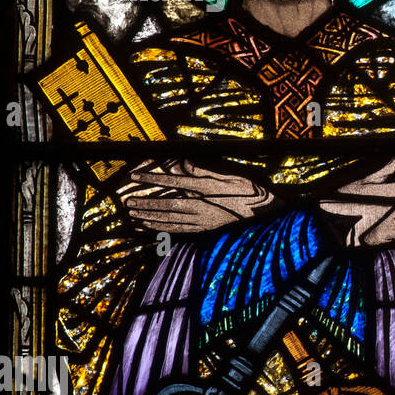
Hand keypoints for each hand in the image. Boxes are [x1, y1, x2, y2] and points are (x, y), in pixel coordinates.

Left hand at [119, 160, 274, 233]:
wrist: (268, 216)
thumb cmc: (252, 193)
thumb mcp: (232, 176)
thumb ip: (206, 171)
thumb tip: (185, 163)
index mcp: (208, 189)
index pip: (174, 182)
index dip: (152, 178)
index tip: (134, 175)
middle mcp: (202, 206)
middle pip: (167, 204)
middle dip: (145, 202)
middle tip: (126, 202)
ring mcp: (203, 221)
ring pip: (170, 219)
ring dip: (149, 216)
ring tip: (132, 214)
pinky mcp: (205, 232)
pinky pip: (178, 231)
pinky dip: (161, 229)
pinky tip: (148, 227)